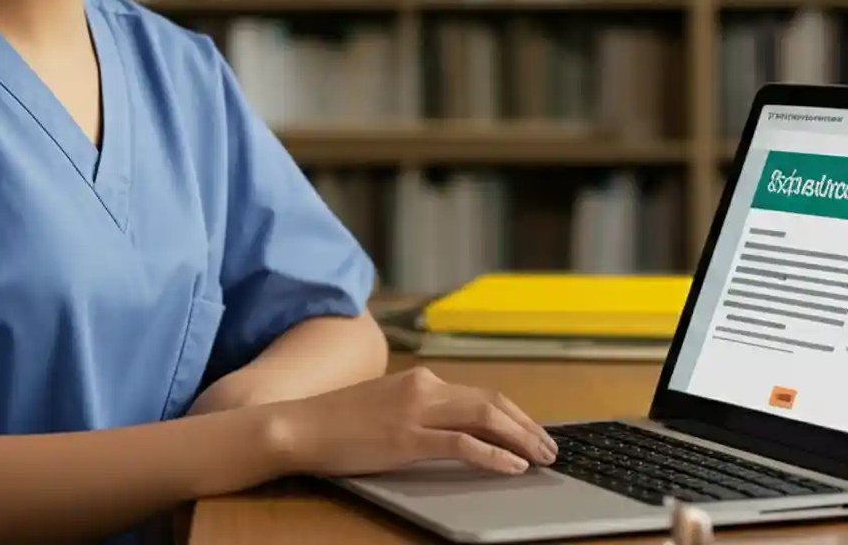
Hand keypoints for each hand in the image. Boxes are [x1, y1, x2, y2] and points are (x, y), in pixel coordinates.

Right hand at [272, 366, 558, 476]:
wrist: (297, 425)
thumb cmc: (337, 422)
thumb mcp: (387, 406)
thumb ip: (420, 410)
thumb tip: (456, 427)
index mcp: (422, 381)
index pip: (482, 394)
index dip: (515, 414)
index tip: (534, 432)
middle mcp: (425, 388)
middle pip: (493, 402)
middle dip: (527, 426)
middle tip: (550, 448)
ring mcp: (416, 411)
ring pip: (485, 417)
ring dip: (520, 438)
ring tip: (540, 458)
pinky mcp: (406, 437)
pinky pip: (461, 444)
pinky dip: (492, 454)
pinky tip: (511, 466)